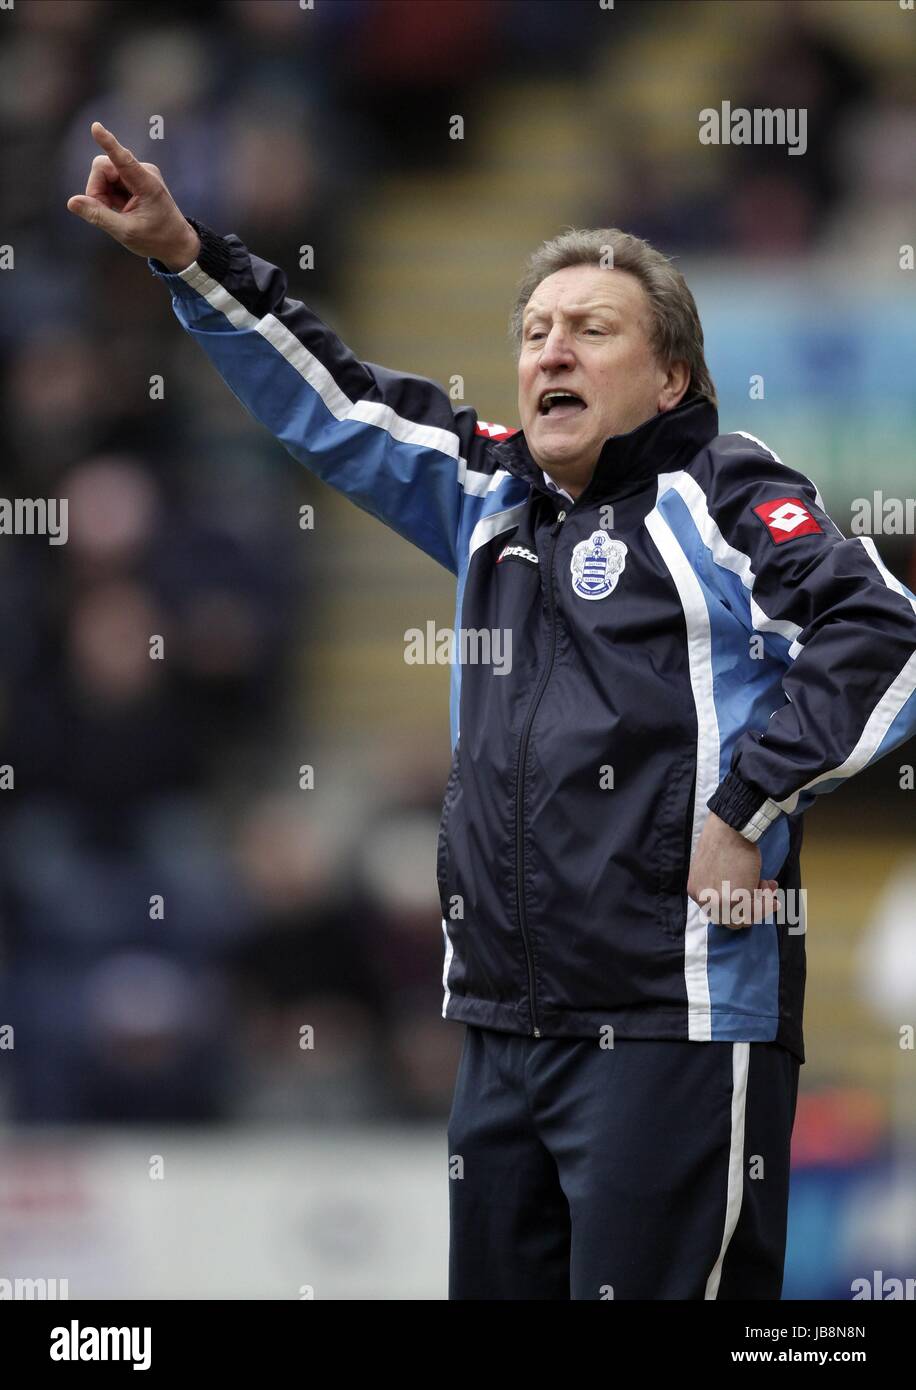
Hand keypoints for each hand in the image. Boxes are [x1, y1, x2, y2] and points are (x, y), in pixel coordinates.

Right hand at [66, 122, 200, 271]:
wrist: (176, 243)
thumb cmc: (156, 239)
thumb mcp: (126, 232)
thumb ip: (98, 216)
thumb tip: (72, 202)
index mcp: (146, 183)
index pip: (123, 159)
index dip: (107, 142)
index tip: (96, 127)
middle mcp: (143, 171)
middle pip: (102, 168)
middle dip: (97, 190)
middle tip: (104, 213)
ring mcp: (138, 173)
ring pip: (103, 174)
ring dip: (102, 195)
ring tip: (118, 213)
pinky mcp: (133, 178)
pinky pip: (109, 180)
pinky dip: (108, 196)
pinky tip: (121, 209)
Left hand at [686, 811, 778, 927]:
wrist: (729, 829)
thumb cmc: (722, 842)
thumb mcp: (712, 871)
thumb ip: (720, 887)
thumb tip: (741, 898)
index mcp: (696, 892)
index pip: (717, 914)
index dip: (736, 909)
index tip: (750, 899)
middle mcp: (705, 900)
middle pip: (730, 920)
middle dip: (750, 909)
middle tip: (764, 896)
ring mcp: (720, 901)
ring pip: (745, 917)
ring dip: (761, 905)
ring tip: (769, 889)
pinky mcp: (737, 898)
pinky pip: (756, 909)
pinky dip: (767, 902)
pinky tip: (772, 888)